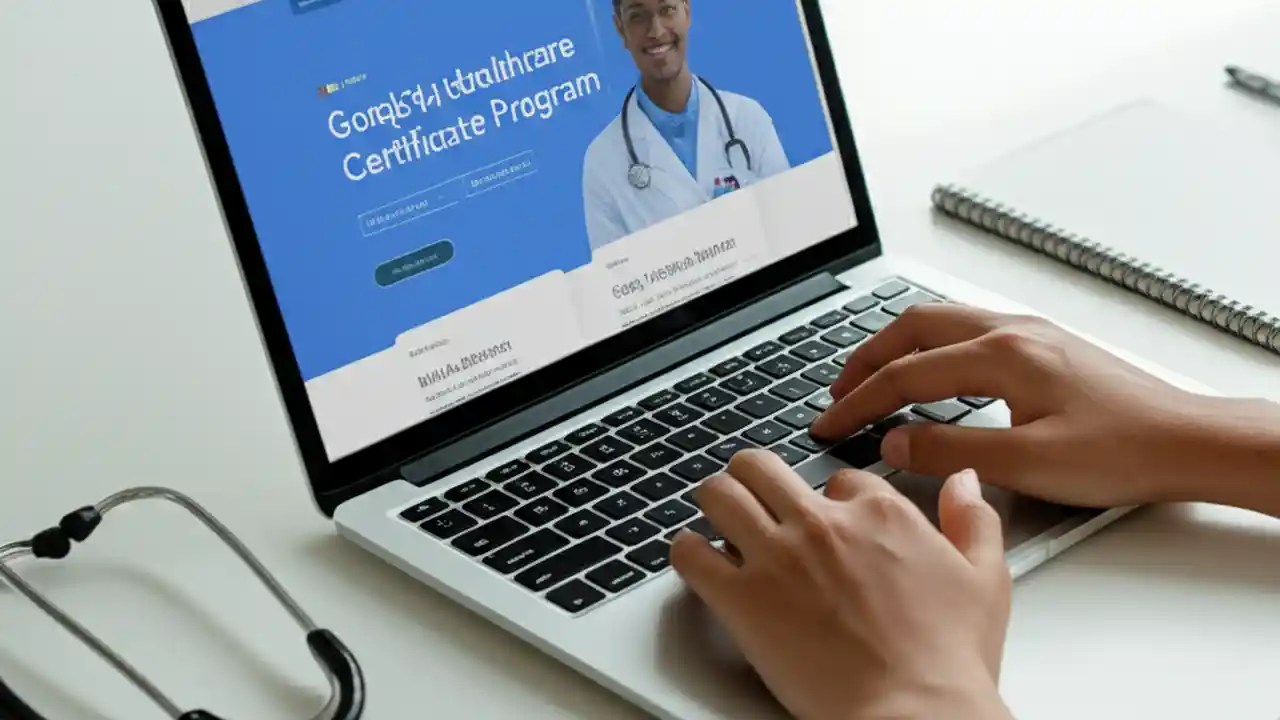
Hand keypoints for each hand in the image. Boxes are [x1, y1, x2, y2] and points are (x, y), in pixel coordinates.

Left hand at [670, 450, 1012, 719]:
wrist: (914, 714)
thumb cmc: (949, 660)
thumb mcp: (985, 580)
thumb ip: (973, 520)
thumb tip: (964, 479)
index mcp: (879, 514)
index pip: (836, 479)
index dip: (827, 502)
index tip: (826, 525)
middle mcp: (822, 524)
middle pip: (762, 467)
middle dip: (753, 480)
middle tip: (753, 502)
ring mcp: (777, 557)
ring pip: (719, 494)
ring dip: (714, 503)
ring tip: (717, 521)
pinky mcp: (741, 599)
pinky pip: (690, 553)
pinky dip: (687, 553)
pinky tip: (697, 562)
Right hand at [811, 305, 1279, 512]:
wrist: (1189, 441)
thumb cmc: (1123, 451)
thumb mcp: (1027, 464)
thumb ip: (951, 451)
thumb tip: (894, 441)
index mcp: (1002, 355)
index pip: (906, 374)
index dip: (858, 401)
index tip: (827, 423)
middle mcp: (1012, 332)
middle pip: (914, 327)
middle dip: (866, 358)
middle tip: (837, 391)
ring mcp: (1029, 333)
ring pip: (941, 323)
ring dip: (897, 347)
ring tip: (871, 378)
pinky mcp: (1044, 346)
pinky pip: (967, 331)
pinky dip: (930, 348)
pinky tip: (931, 374)